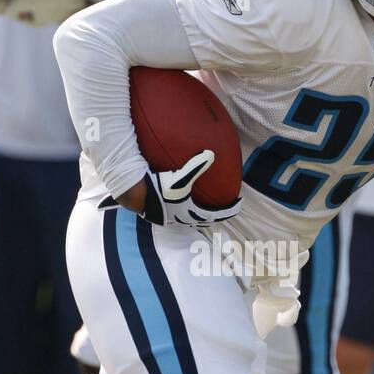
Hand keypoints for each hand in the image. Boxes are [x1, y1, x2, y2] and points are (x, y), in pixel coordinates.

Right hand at [122, 150, 241, 227]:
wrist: (135, 195)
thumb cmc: (158, 189)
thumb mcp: (179, 178)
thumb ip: (196, 166)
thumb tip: (211, 154)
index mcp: (190, 212)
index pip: (216, 214)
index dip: (229, 210)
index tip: (239, 204)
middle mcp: (181, 218)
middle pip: (203, 219)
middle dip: (214, 214)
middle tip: (223, 207)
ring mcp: (170, 217)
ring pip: (189, 218)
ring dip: (198, 212)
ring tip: (201, 204)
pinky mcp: (160, 213)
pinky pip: (177, 212)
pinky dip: (184, 208)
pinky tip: (179, 199)